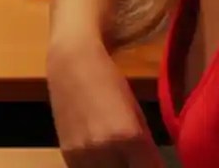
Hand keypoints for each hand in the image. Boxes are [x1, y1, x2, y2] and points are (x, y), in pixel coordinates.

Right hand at [47, 38, 164, 167]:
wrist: (71, 62)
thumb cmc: (109, 81)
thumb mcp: (135, 113)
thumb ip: (145, 147)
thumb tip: (150, 167)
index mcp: (130, 138)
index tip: (152, 164)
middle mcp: (105, 150)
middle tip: (135, 160)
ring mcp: (83, 154)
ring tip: (119, 158)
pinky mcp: (67, 154)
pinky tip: (102, 158)